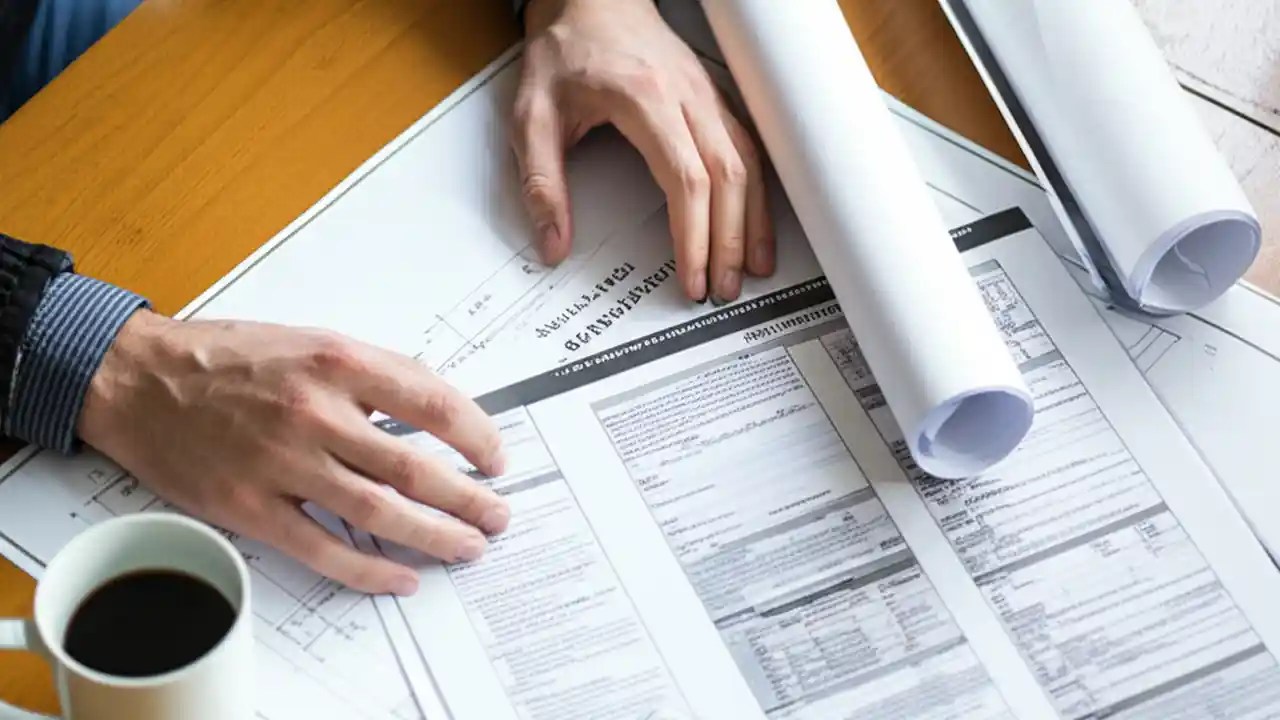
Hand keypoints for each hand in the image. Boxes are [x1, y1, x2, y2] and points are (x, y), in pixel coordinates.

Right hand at [77, 311, 509, 595]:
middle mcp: (315, 413)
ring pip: (379, 513)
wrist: (138, 379)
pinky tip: (401, 577)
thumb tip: (436, 410)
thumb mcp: (311, 341)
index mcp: (337, 363)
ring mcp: (282, 464)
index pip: (433, 404)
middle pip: (415, 468)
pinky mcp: (250, 506)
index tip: (495, 457)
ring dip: (435, 535)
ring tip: (468, 545)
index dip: (477, 436)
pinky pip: (323, 549)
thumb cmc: (227, 358)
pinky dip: (370, 569)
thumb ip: (373, 374)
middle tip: (497, 514)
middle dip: (468, 498)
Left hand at [514, 0, 774, 302]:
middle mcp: (687, 96)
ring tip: (754, 265)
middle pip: (729, 177)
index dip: (694, 235)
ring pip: (749, 162)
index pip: (686, 179)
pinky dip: (758, 190)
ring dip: (755, 219)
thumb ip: (540, 183)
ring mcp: (706, 95)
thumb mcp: (531, 116)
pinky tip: (758, 220)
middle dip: (730, 240)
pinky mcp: (712, 98)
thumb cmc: (564, 50)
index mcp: (645, 100)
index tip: (690, 276)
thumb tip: (552, 242)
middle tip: (724, 287)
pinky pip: (748, 147)